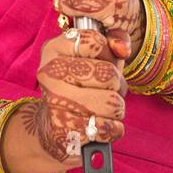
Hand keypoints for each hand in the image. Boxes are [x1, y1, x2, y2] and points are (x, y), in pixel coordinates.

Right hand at [7, 26, 127, 172]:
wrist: (53, 126)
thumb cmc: (81, 86)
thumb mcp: (94, 56)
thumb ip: (115, 41)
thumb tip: (122, 50)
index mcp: (53, 49)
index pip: (95, 42)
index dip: (110, 55)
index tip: (102, 63)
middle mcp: (49, 74)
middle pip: (108, 74)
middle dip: (117, 86)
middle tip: (107, 90)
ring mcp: (54, 103)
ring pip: (112, 103)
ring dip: (117, 109)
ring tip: (104, 109)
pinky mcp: (63, 131)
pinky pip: (108, 128)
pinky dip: (113, 129)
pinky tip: (100, 125)